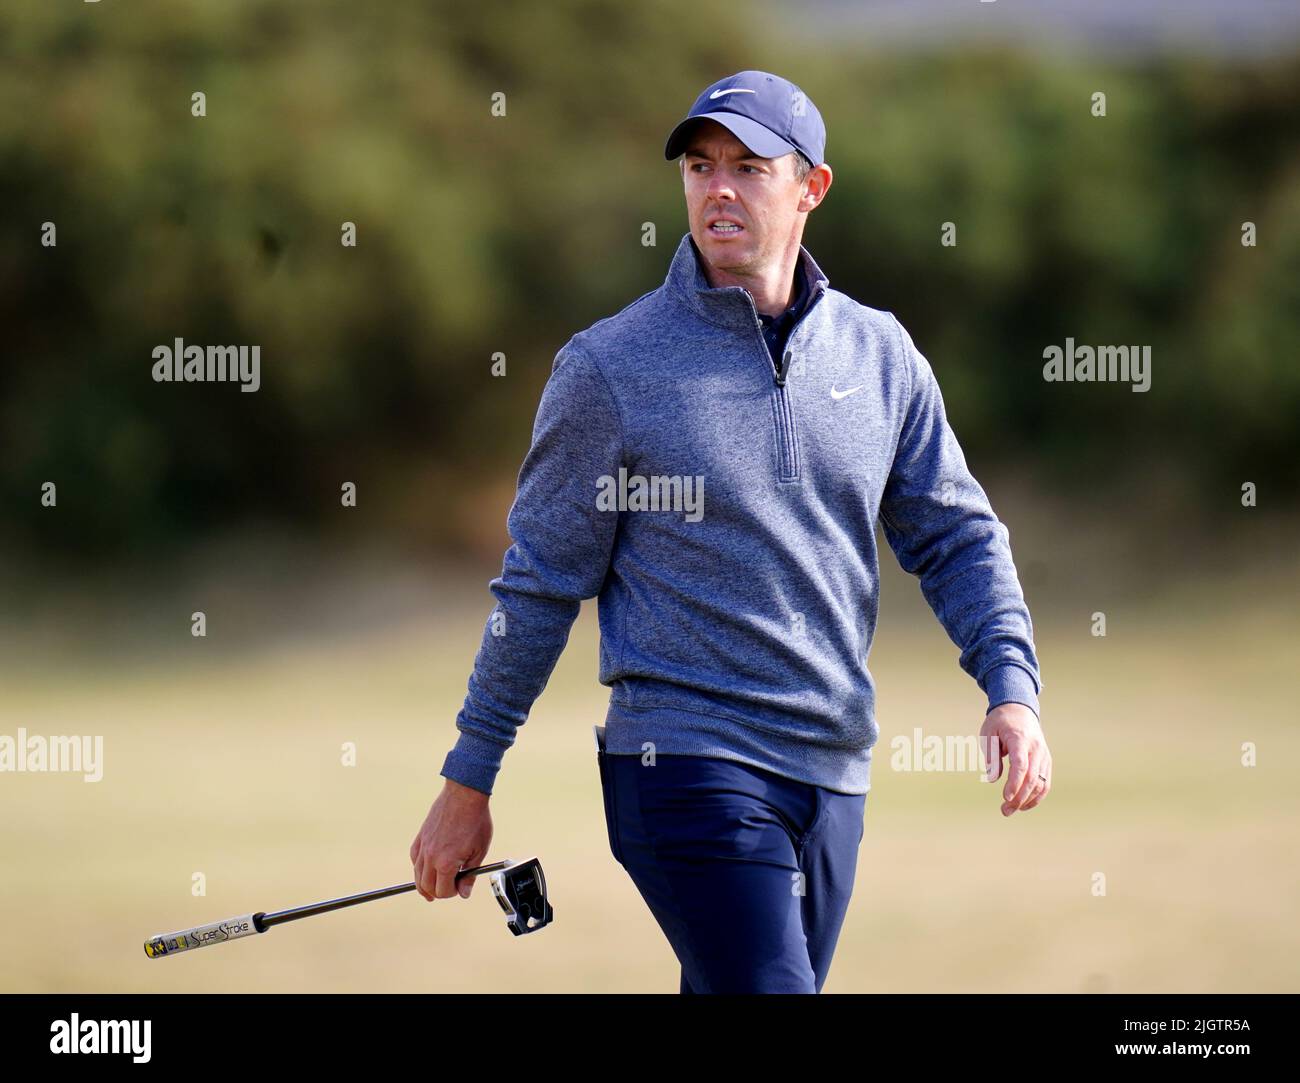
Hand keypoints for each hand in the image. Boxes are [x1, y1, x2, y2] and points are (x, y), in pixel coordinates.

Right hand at [409, 779, 492, 899]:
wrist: (464, 796)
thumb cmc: (475, 820)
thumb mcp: (479, 851)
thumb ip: (470, 875)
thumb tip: (464, 893)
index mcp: (445, 863)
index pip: (443, 891)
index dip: (453, 893)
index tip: (461, 887)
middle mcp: (430, 857)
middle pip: (427, 887)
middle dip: (438, 892)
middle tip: (448, 890)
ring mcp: (423, 846)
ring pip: (417, 875)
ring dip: (426, 884)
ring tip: (433, 889)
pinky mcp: (420, 837)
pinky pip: (415, 859)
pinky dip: (420, 868)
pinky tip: (427, 869)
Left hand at [979, 703, 1050, 815]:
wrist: (1019, 708)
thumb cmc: (1000, 721)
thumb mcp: (988, 732)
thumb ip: (991, 755)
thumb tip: (993, 778)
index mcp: (1020, 739)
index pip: (1020, 764)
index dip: (1014, 782)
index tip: (1005, 797)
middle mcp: (1036, 748)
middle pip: (1032, 778)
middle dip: (1019, 797)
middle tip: (1004, 810)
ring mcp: (1044, 755)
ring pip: (1041, 783)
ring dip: (1027, 800)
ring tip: (1010, 810)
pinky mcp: (1046, 761)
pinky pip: (1045, 782)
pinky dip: (1037, 796)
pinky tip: (1024, 806)